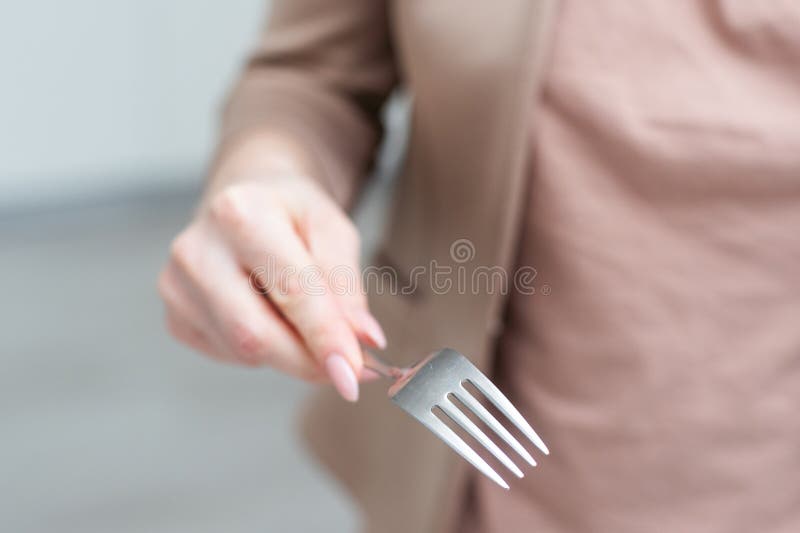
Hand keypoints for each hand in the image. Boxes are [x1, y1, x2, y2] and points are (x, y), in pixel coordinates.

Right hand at [157, 172, 384, 401]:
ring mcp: (176, 286)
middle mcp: (196, 249)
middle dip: (308, 361)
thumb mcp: (333, 233)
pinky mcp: (174, 318)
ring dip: (290, 354)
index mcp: (241, 212)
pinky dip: (263, 352)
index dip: (326, 337)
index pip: (291, 290)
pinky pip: (230, 356)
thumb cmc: (293, 216)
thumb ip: (348, 288)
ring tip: (305, 322)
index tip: (356, 374)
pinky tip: (270, 317)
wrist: (245, 203)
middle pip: (256, 334)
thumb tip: (364, 341)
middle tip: (348, 369)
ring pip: (244, 352)